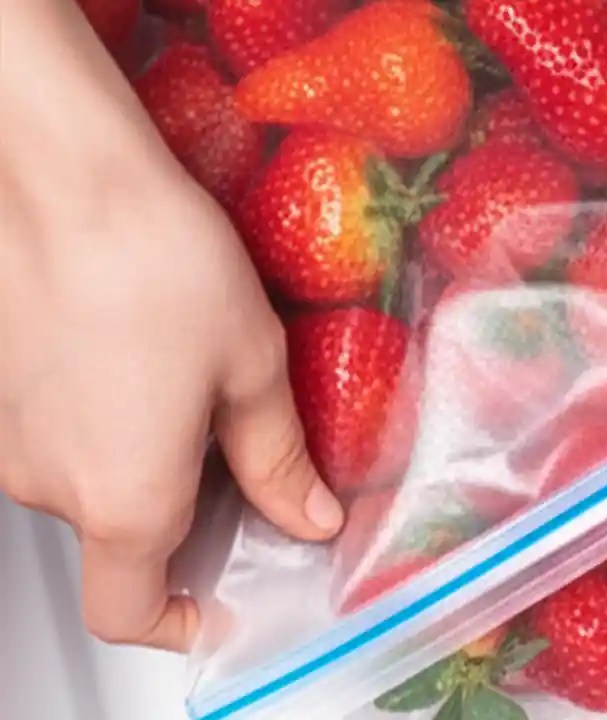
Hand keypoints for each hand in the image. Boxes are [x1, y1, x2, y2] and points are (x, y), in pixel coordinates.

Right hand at [0, 1, 342, 651]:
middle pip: (117, 542)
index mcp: (124, 498)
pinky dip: (103, 423)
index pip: (130, 614)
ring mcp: (9, 437)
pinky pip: (56, 434)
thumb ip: (279, 460)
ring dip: (142, 462)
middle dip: (182, 519)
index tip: (215, 602)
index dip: (176, 623)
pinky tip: (144, 360)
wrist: (61, 174)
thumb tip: (308, 516)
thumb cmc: (154, 260)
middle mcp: (48, 482)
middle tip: (243, 464)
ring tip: (198, 390)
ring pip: (86, 483)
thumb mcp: (253, 368)